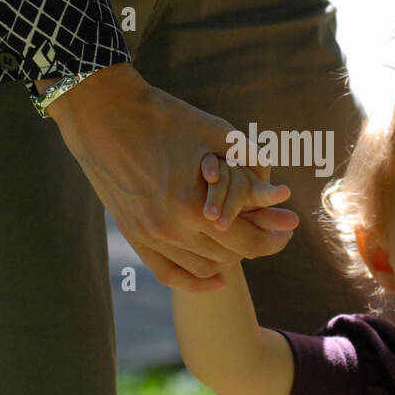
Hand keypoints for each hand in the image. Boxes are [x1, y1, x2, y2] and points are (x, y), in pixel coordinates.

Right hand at [43, 63, 297, 290]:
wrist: (105, 113)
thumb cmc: (165, 117)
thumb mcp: (215, 133)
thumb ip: (249, 164)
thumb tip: (280, 192)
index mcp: (195, 206)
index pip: (249, 239)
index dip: (275, 235)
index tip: (289, 226)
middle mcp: (171, 230)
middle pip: (230, 256)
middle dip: (258, 245)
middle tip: (274, 232)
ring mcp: (149, 236)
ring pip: (203, 268)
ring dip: (228, 258)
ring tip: (244, 239)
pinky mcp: (133, 235)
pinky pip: (169, 273)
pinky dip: (195, 281)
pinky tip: (217, 279)